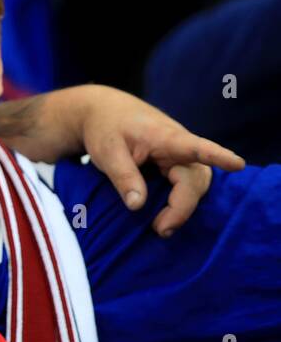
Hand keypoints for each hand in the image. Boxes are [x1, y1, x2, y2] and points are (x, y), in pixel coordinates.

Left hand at [74, 87, 242, 236]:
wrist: (104, 111)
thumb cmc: (106, 127)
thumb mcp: (107, 151)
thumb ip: (123, 176)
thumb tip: (138, 206)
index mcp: (165, 137)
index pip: (196, 147)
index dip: (218, 156)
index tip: (237, 164)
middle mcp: (179, 147)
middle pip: (195, 178)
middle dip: (183, 206)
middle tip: (160, 229)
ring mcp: (178, 156)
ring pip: (193, 184)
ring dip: (181, 207)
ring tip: (161, 228)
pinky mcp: (173, 165)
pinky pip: (184, 186)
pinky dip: (177, 202)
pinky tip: (164, 218)